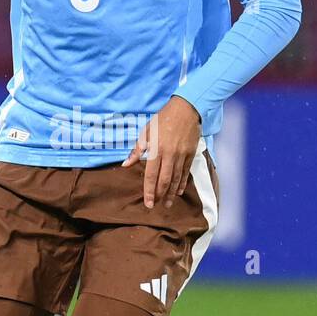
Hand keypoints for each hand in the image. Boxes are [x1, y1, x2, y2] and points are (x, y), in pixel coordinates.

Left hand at [121, 95, 200, 209]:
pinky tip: (179, 191)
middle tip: (157, 206)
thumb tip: (125, 165)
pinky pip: (186, 172)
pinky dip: (182, 183)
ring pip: (176, 179)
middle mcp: (170, 155)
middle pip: (165, 180)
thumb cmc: (162, 120)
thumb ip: (137, 150)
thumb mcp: (146, 132)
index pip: (151, 175)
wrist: (186, 109)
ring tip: (168, 204)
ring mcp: (182, 155)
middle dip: (160, 195)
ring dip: (171, 193)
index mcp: (156, 150)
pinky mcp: (191, 154)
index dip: (149, 191)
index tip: (148, 203)